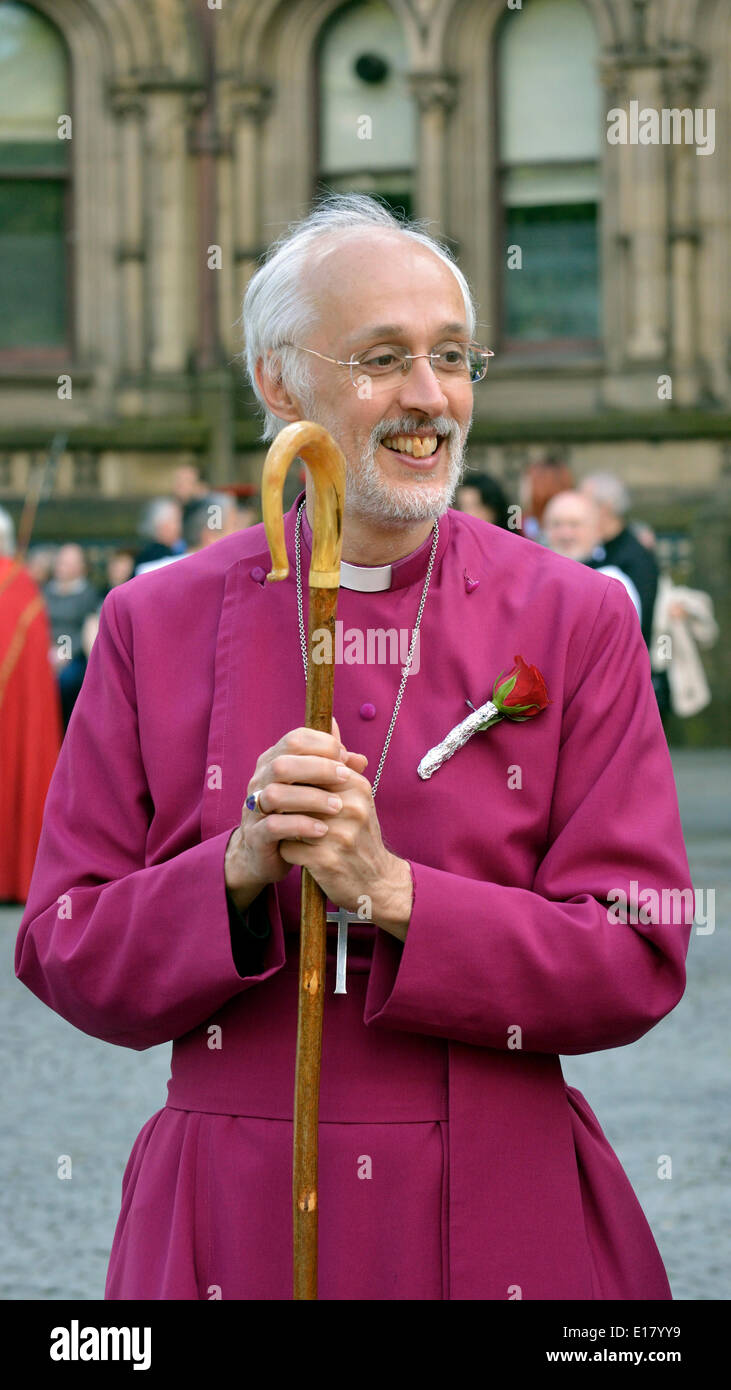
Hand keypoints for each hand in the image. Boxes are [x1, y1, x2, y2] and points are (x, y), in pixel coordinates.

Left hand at [224, 719, 412, 938]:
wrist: (376, 882)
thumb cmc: (359, 835)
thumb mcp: (356, 794)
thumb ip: (338, 760)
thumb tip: (330, 720)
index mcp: (357, 785)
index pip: (311, 767)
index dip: (293, 779)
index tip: (289, 788)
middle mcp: (351, 806)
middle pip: (296, 791)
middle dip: (283, 800)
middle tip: (278, 808)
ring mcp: (340, 834)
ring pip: (289, 818)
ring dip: (283, 824)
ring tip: (287, 829)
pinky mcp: (326, 860)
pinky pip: (289, 846)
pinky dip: (287, 850)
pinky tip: (296, 852)